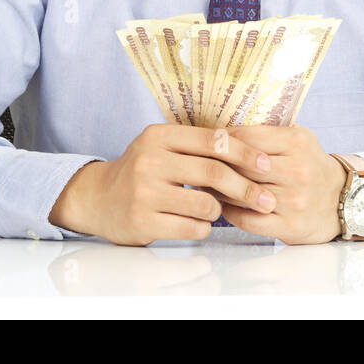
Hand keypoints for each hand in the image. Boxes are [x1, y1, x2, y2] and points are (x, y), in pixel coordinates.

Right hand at [48, 124, 278, 246]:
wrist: (98, 199)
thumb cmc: (141, 171)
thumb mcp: (161, 146)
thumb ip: (197, 145)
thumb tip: (252, 149)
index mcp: (159, 136)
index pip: (213, 140)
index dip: (244, 153)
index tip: (266, 165)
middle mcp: (150, 160)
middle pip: (213, 173)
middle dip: (246, 188)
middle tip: (266, 199)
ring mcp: (144, 192)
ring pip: (205, 204)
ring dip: (219, 210)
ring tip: (213, 209)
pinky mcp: (142, 221)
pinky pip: (191, 228)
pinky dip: (203, 227)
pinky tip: (197, 223)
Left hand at [215, 125, 347, 244]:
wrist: (342, 200)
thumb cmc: (311, 165)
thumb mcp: (299, 138)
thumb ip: (267, 132)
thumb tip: (223, 131)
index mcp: (297, 143)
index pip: (247, 137)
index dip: (222, 140)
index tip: (207, 142)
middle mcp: (297, 171)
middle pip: (242, 166)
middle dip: (216, 164)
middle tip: (198, 163)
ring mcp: (294, 200)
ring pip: (242, 193)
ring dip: (218, 189)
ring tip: (204, 183)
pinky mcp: (290, 226)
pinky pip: (247, 220)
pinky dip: (230, 212)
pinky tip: (223, 204)